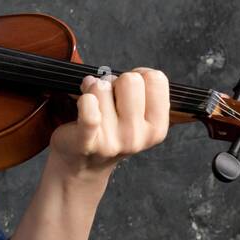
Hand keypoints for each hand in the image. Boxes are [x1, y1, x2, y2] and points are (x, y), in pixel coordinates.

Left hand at [47, 68, 170, 178]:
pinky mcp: (87, 142)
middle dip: (115, 81)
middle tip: (108, 97)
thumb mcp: (138, 116)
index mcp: (157, 128)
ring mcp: (113, 141)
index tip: (128, 88)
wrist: (82, 165)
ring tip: (92, 104)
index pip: (156, 79)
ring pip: (102, 87)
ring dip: (93, 89)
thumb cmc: (111, 132)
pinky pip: (89, 114)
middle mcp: (137, 137)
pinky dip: (84, 100)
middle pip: (131, 80)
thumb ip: (141, 91)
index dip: (139, 76)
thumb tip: (126, 73)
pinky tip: (84, 101)